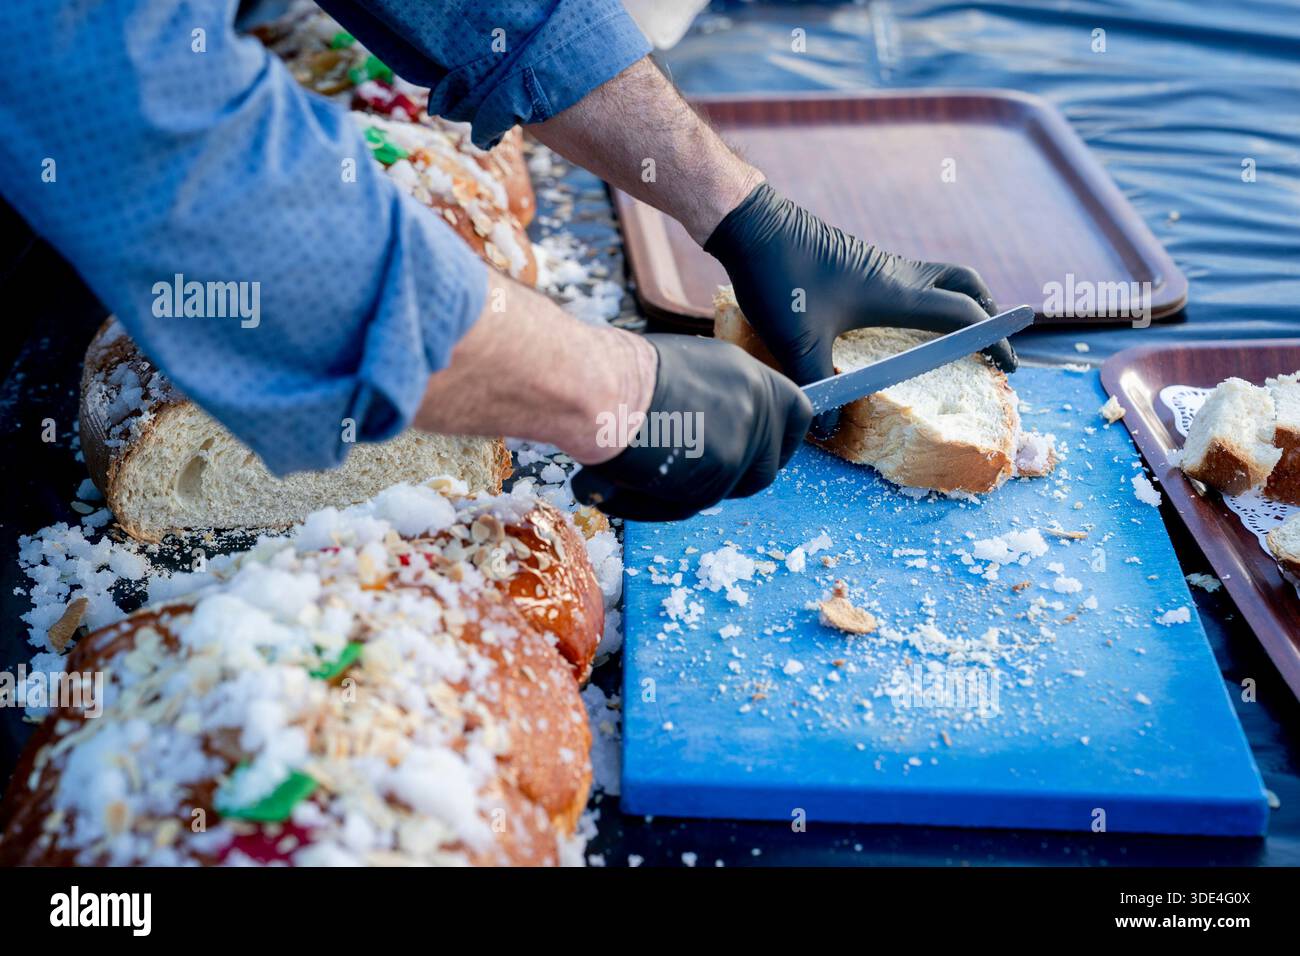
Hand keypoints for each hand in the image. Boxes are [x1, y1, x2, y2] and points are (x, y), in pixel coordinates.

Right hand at [570, 334, 811, 520]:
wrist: (602, 389)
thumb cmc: (622, 374)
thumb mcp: (687, 370)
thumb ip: (715, 399)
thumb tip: (711, 428)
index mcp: (749, 377)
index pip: (796, 415)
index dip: (780, 440)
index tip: (762, 451)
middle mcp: (754, 409)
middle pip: (766, 467)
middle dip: (732, 479)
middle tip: (690, 475)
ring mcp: (740, 446)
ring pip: (725, 492)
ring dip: (691, 492)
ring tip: (642, 477)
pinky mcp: (715, 479)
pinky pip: (689, 505)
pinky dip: (655, 505)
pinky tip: (624, 489)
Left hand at [705, 182, 1016, 435]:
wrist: (754, 226)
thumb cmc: (779, 279)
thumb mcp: (797, 344)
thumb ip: (819, 385)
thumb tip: (827, 427)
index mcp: (897, 295)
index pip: (965, 316)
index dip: (993, 341)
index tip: (1009, 365)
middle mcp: (899, 276)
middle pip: (966, 286)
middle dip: (987, 314)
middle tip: (992, 344)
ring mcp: (881, 265)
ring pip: (941, 278)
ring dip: (960, 301)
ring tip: (960, 333)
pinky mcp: (863, 262)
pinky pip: (914, 278)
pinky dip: (929, 297)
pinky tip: (906, 321)